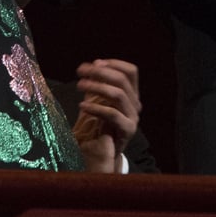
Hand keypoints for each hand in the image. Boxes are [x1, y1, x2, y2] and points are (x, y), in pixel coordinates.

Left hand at [72, 59, 140, 173]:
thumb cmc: (102, 124)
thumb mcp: (100, 101)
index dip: (114, 64)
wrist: (107, 153)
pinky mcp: (128, 129)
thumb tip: (93, 64)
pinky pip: (112, 114)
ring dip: (96, 87)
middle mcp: (136, 103)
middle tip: (81, 72)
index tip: (95, 63)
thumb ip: (99, 85)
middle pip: (122, 80)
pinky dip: (96, 107)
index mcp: (132, 94)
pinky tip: (82, 105)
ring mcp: (133, 117)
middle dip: (100, 73)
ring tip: (79, 85)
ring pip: (118, 94)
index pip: (131, 71)